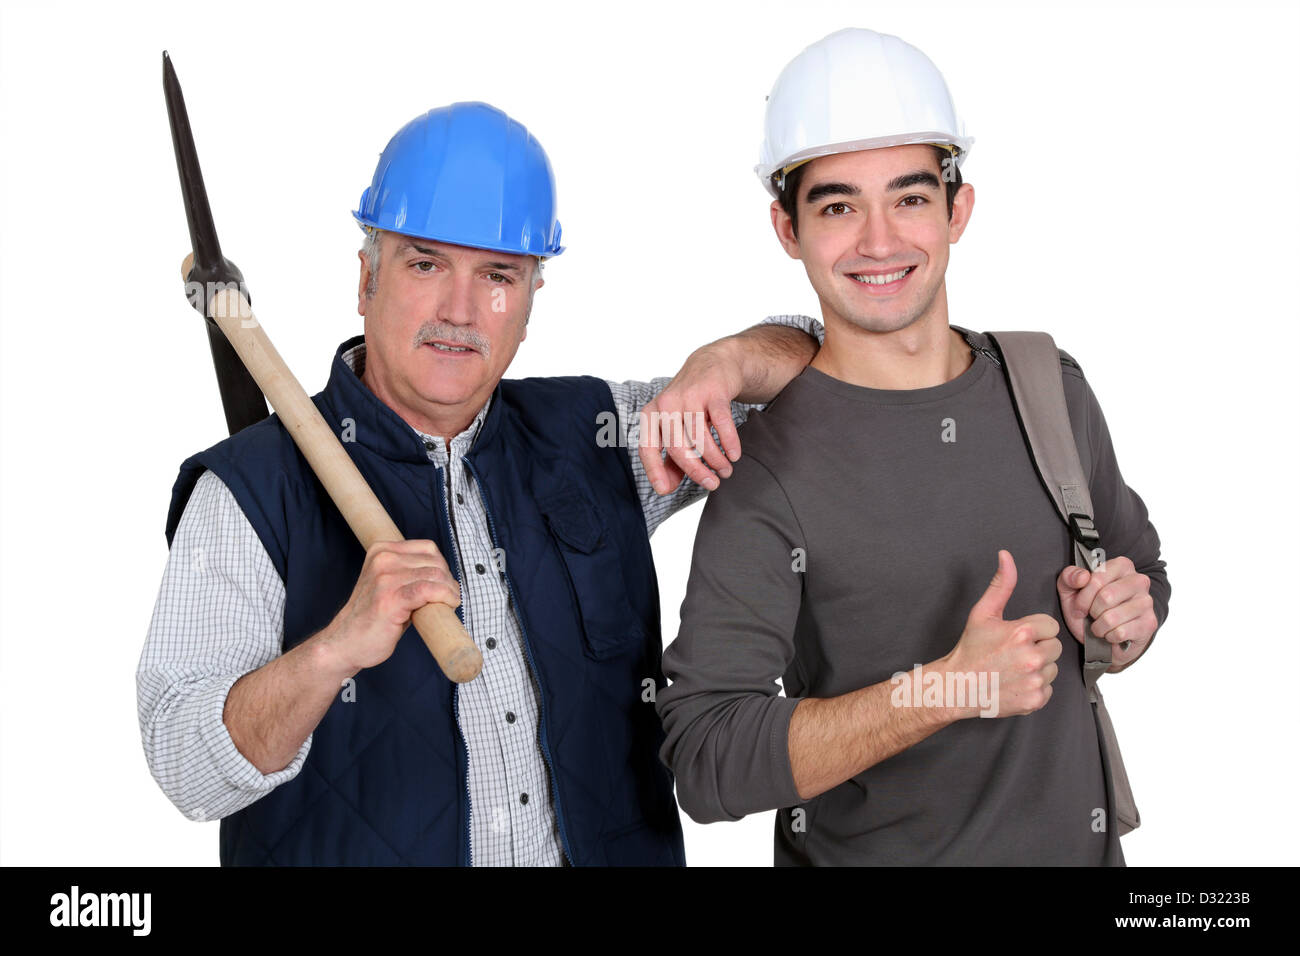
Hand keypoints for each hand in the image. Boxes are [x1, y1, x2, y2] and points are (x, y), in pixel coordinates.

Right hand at [320, 540, 460, 673]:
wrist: (345, 643)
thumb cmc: (372, 617)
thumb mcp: (388, 584)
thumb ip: (410, 573)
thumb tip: (445, 576)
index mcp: (381, 550)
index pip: (428, 548)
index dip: (442, 566)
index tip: (444, 583)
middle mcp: (383, 560)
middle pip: (434, 562)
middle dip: (448, 580)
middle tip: (449, 598)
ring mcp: (386, 578)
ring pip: (435, 575)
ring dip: (450, 591)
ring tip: (448, 603)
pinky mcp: (391, 598)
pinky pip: (429, 590)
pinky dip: (445, 596)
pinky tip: (448, 605)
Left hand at [638, 342, 744, 494]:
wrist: (712, 364)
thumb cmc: (690, 402)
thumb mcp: (675, 427)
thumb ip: (669, 458)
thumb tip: (665, 488)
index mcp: (651, 414)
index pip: (647, 447)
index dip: (654, 471)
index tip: (665, 491)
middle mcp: (666, 404)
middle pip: (677, 447)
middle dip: (696, 471)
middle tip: (712, 484)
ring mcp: (689, 396)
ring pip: (700, 438)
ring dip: (716, 460)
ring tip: (725, 471)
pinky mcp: (712, 391)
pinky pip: (721, 423)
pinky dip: (729, 442)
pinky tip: (734, 454)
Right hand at [940, 550, 1062, 717]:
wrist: (957, 687)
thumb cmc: (970, 650)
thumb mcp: (982, 613)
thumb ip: (1001, 584)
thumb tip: (1006, 556)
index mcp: (1021, 633)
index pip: (1050, 626)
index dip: (1034, 630)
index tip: (1017, 637)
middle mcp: (1031, 657)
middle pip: (1055, 646)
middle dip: (1038, 648)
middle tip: (1014, 653)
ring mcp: (1034, 680)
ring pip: (1053, 668)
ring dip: (1039, 668)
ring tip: (1014, 668)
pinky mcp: (1036, 700)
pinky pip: (1049, 688)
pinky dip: (1036, 687)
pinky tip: (1017, 682)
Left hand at [1056, 555, 1155, 670]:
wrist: (1102, 638)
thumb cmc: (1088, 609)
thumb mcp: (1071, 590)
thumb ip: (1070, 576)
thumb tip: (1082, 576)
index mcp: (1121, 565)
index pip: (1097, 579)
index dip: (1083, 597)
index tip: (1080, 605)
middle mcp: (1139, 580)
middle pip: (1106, 597)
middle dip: (1092, 611)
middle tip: (1092, 615)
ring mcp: (1146, 602)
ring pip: (1111, 617)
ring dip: (1099, 626)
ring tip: (1101, 624)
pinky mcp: (1150, 623)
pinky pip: (1120, 632)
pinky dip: (1109, 636)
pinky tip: (1112, 633)